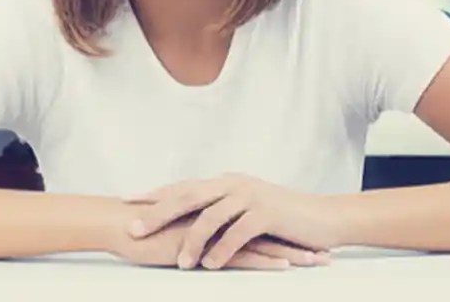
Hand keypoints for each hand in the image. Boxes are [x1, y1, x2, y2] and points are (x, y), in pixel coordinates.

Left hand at [125, 174, 340, 269]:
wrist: (323, 217)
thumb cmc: (281, 218)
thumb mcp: (245, 209)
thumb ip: (218, 210)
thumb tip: (186, 220)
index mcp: (223, 182)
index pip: (181, 187)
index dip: (153, 195)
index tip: (126, 202)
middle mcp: (232, 184)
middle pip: (186, 197)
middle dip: (158, 214)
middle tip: (135, 229)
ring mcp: (249, 197)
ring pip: (209, 217)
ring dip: (191, 241)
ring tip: (180, 263)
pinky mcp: (267, 214)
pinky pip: (237, 233)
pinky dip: (221, 250)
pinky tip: (210, 265)